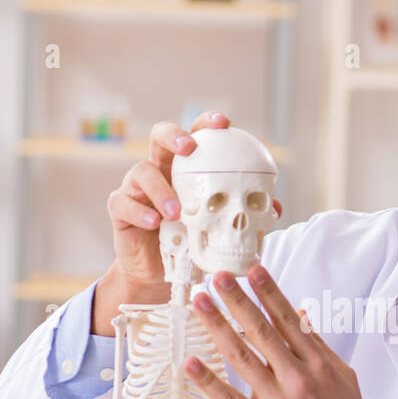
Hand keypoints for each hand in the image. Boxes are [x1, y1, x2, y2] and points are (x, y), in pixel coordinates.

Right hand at [105, 110, 281, 291]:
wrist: (159, 275)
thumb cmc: (190, 244)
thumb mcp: (218, 228)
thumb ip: (242, 213)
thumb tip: (276, 207)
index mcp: (185, 169)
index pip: (195, 136)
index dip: (206, 124)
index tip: (224, 123)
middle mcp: (159, 170)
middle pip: (159, 137)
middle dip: (174, 136)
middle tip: (189, 149)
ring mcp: (136, 188)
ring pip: (141, 171)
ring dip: (161, 188)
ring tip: (177, 211)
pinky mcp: (120, 209)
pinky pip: (123, 203)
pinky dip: (140, 211)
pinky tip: (155, 222)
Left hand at [184, 265, 397, 398]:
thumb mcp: (344, 379)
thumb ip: (319, 347)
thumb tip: (301, 316)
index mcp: (318, 363)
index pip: (288, 319)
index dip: (268, 292)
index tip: (251, 270)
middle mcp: (297, 377)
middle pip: (261, 330)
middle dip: (237, 300)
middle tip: (217, 277)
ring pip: (241, 357)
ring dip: (218, 327)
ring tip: (200, 303)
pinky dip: (208, 380)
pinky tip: (190, 362)